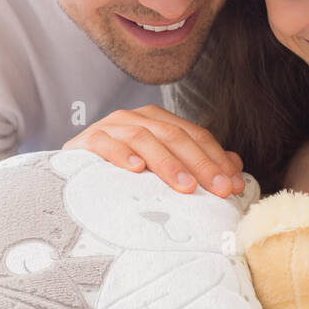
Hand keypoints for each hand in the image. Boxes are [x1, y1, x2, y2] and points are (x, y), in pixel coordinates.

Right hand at [63, 104, 244, 197]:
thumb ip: (198, 163)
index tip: (234, 186)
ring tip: (185, 187)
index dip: (217, 160)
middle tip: (219, 190)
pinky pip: (106, 144)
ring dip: (167, 163)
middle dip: (201, 164)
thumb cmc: (124, 175)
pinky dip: (122, 156)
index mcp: (159, 122)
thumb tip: (235, 165)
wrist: (73, 174)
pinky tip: (137, 171)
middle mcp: (137, 119)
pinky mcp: (86, 142)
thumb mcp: (163, 169)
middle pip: (175, 137)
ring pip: (145, 138)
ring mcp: (111, 128)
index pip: (196, 136)